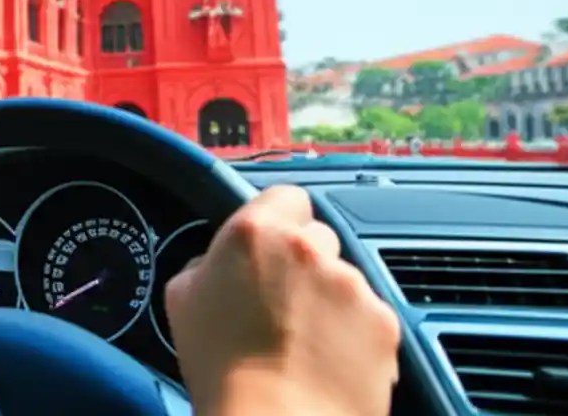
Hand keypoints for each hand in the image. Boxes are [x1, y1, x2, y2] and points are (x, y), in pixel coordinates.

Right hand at [165, 185, 399, 415]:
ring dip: (329, 302)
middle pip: (317, 239)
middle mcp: (309, 248)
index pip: (285, 196)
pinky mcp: (384, 322)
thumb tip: (220, 262)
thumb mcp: (183, 301)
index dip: (278, 223)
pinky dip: (354, 336)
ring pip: (344, 281)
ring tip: (304, 345)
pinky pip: (369, 318)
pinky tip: (328, 363)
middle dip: (304, 264)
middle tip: (281, 305)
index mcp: (254, 233)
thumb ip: (207, 263)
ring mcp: (352, 284)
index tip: (270, 251)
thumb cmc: (221, 370)